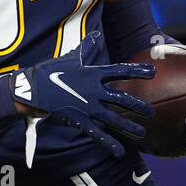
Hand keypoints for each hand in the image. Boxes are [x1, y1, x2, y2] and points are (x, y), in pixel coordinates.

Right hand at [13, 30, 153, 157]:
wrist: (33, 89)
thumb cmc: (51, 71)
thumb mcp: (71, 58)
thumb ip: (86, 47)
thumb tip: (96, 33)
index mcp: (93, 74)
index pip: (120, 71)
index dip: (137, 71)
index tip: (152, 72)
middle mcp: (93, 90)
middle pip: (121, 99)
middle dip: (138, 106)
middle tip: (151, 112)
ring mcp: (87, 106)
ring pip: (113, 118)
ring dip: (128, 126)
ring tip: (142, 133)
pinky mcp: (79, 120)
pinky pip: (97, 133)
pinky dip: (108, 143)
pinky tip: (120, 152)